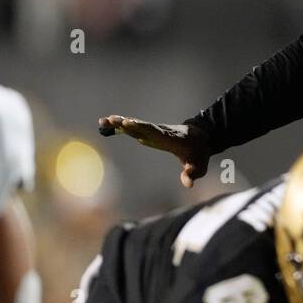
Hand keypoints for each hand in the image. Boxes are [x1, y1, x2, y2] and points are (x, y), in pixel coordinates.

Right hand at [97, 115, 211, 187]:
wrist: (199, 138)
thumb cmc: (198, 153)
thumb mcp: (199, 166)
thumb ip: (193, 173)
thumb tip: (188, 183)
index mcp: (171, 138)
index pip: (155, 132)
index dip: (142, 127)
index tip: (129, 122)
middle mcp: (160, 131)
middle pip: (142, 126)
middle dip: (128, 123)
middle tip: (113, 120)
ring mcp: (154, 130)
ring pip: (136, 126)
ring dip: (120, 123)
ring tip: (103, 121)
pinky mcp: (149, 132)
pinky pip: (133, 128)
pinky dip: (120, 126)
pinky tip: (106, 124)